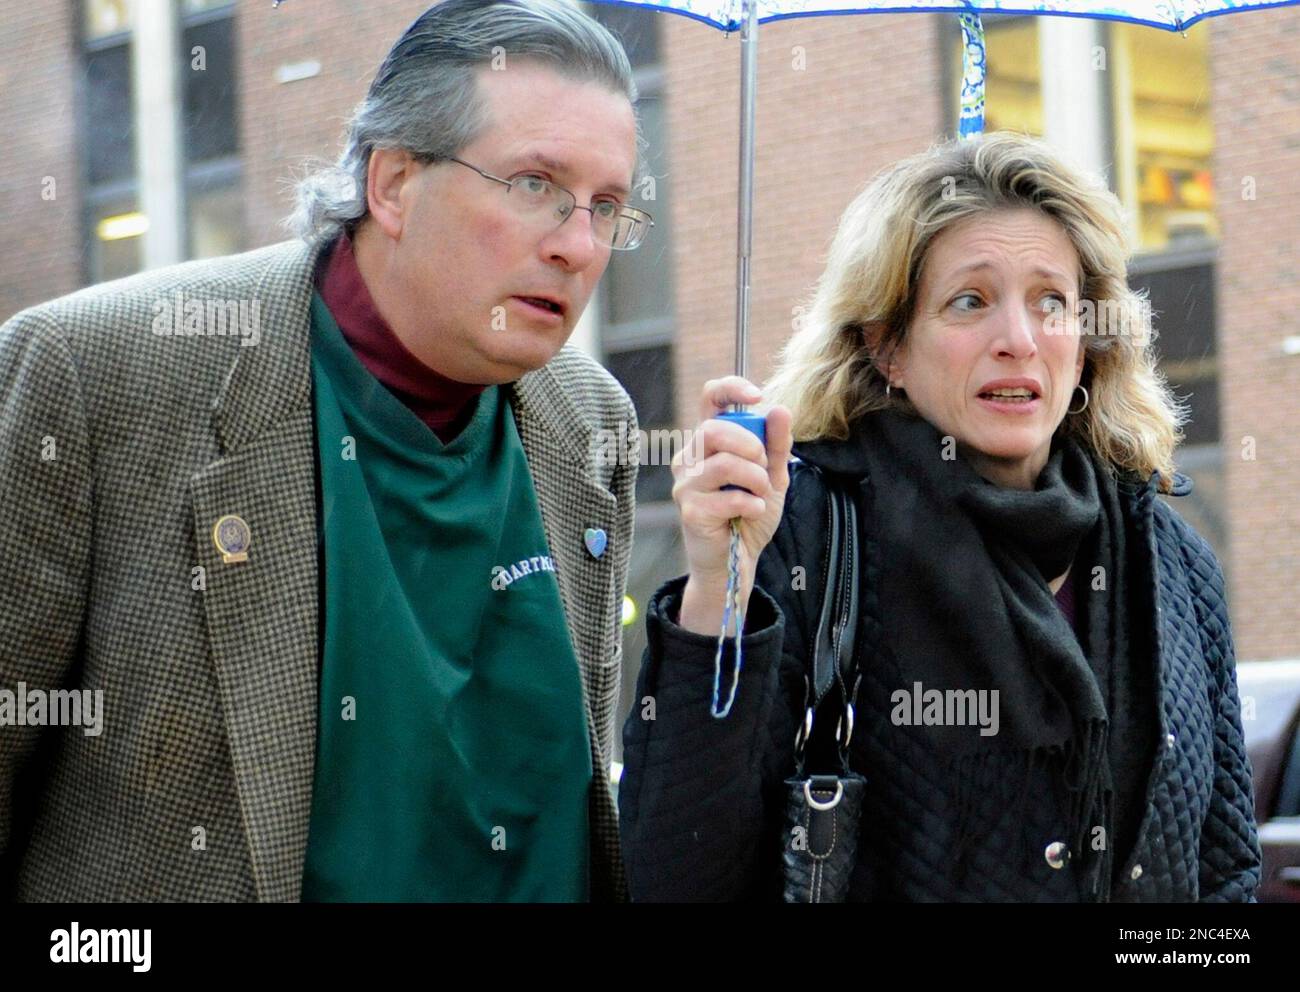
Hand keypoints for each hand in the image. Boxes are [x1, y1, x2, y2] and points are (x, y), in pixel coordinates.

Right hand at [672, 376, 792, 634]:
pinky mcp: (689, 510)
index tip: (757, 397)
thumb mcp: (772, 476)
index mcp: (709, 442)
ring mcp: (685, 484)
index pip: (709, 397)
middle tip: (763, 468)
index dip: (731, 388)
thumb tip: (780, 410)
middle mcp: (690, 458)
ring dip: (754, 478)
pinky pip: (726, 496)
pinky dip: (750, 503)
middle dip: (749, 446)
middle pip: (712, 430)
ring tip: (760, 493)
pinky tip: (752, 512)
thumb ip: (777, 445)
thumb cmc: (749, 514)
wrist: (738, 560)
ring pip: (721, 462)